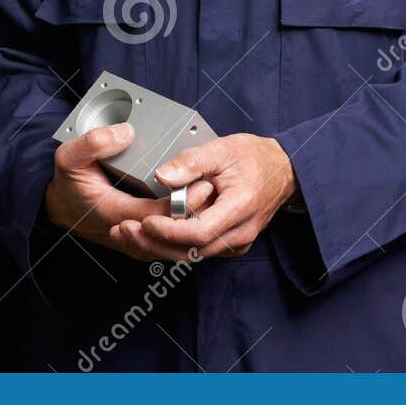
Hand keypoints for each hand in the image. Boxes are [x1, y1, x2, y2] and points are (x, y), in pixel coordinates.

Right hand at [44, 122, 215, 257]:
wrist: (62, 208)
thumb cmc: (69, 182)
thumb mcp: (69, 156)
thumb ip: (92, 143)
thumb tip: (125, 134)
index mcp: (113, 212)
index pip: (158, 214)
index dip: (184, 202)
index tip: (205, 182)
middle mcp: (128, 234)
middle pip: (172, 234)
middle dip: (197, 213)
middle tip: (217, 189)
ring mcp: (135, 242)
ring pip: (174, 245)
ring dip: (196, 225)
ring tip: (215, 199)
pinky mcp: (142, 244)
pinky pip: (170, 245)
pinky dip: (188, 232)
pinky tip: (203, 211)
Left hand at [114, 133, 297, 261]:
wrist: (283, 171)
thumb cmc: (254, 158)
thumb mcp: (223, 148)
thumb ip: (192, 162)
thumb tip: (162, 175)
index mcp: (240, 208)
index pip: (198, 233)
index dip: (168, 231)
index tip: (144, 222)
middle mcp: (239, 234)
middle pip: (190, 252)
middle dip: (153, 243)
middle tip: (123, 230)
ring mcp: (235, 244)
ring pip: (190, 256)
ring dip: (158, 247)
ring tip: (127, 233)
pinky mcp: (228, 245)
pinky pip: (196, 251)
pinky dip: (171, 245)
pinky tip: (148, 235)